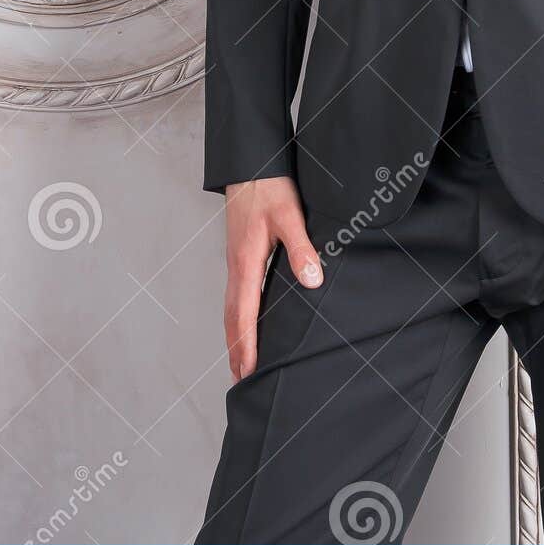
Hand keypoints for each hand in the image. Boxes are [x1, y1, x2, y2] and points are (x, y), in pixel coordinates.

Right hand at [221, 176, 323, 381]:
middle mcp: (237, 267)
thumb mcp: (290, 216)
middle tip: (240, 380)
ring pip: (232, 307)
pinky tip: (247, 320)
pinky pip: (236, 294)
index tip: (247, 372)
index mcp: (246, 262)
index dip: (247, 344)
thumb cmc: (269, 188)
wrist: (250, 165)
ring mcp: (236, 261)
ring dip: (235, 336)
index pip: (244, 313)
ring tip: (240, 361)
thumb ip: (301, 248)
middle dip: (236, 349)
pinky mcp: (241, 254)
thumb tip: (311, 280)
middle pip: (232, 317)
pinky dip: (238, 315)